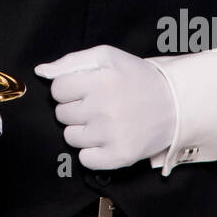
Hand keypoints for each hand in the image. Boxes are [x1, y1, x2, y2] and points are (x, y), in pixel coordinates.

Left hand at [34, 44, 175, 169]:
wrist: (175, 104)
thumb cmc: (137, 78)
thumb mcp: (107, 57)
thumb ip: (71, 61)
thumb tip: (41, 71)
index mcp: (101, 80)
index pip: (58, 89)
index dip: (68, 88)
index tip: (85, 89)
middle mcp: (105, 108)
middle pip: (62, 114)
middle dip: (75, 108)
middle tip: (97, 104)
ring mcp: (112, 134)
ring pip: (70, 137)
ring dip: (82, 129)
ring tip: (103, 120)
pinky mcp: (120, 156)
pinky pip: (85, 159)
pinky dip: (92, 151)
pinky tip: (106, 138)